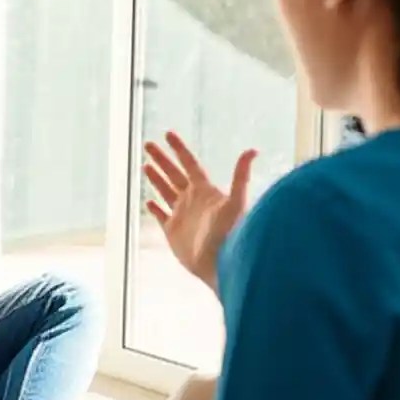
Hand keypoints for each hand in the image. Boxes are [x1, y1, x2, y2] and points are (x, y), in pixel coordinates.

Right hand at [143, 131, 256, 292]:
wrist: (221, 264)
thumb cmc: (231, 235)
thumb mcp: (237, 202)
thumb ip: (241, 176)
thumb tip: (253, 150)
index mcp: (204, 191)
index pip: (189, 163)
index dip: (178, 148)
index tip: (167, 134)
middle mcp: (192, 200)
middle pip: (173, 174)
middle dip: (161, 159)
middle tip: (148, 145)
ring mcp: (182, 215)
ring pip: (166, 191)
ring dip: (156, 179)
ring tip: (146, 165)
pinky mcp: (173, 232)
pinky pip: (161, 215)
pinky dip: (154, 208)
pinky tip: (149, 202)